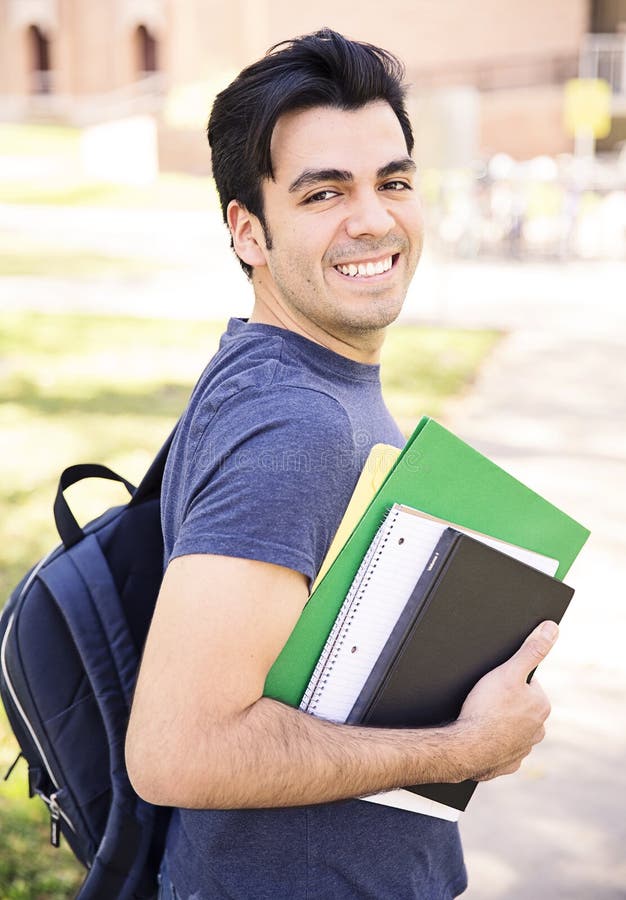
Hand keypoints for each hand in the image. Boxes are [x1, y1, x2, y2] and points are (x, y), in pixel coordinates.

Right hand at [455, 620, 558, 781]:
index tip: (494, 685)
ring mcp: (523, 749)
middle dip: (505, 703)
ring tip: (480, 719)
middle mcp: (538, 730)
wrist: (466, 748)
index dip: (508, 680)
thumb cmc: (486, 709)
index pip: (527, 684)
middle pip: (520, 707)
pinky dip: (493, 743)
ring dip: (499, 723)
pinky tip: (480, 737)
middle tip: (485, 701)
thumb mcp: (508, 671)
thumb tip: (552, 628)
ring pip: (511, 728)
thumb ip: (532, 649)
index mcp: (541, 706)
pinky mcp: (508, 764)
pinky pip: (502, 749)